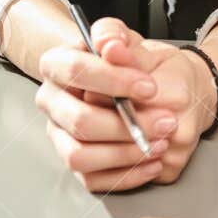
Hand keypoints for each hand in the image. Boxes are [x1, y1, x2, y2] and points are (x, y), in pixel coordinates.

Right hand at [35, 18, 216, 191]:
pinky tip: (153, 162)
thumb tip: (110, 43)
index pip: (75, 71)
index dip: (113, 80)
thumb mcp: (128, 41)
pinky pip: (93, 180)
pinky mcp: (75, 162)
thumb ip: (116, 37)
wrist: (144, 85)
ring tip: (160, 144)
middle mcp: (52, 103)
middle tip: (166, 122)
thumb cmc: (132, 63)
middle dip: (125, 125)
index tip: (150, 87)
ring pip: (80, 156)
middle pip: (79, 121)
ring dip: (124, 154)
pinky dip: (127, 175)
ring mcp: (60, 135)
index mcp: (56, 65)